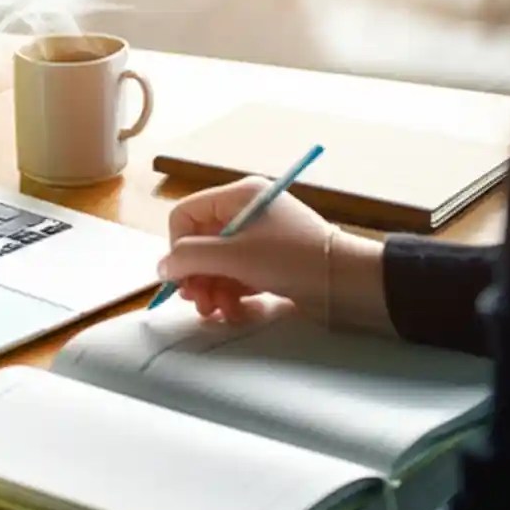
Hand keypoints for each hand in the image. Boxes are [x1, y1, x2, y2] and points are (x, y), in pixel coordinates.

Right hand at [158, 177, 345, 323]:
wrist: (348, 282)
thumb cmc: (290, 259)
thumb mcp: (234, 257)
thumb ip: (190, 259)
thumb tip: (161, 267)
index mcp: (238, 196)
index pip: (185, 215)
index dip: (178, 247)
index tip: (183, 278)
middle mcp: (246, 213)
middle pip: (200, 243)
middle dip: (196, 276)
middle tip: (199, 304)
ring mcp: (259, 239)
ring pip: (217, 264)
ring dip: (212, 290)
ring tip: (218, 313)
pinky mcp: (270, 263)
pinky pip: (238, 275)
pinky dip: (233, 294)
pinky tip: (237, 313)